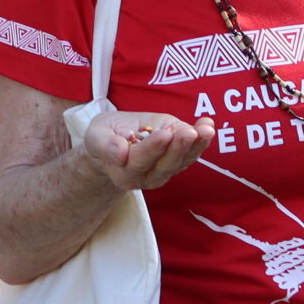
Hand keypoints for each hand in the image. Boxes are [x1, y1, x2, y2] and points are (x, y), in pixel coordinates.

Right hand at [78, 109, 215, 191]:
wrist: (114, 143)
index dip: (153, 148)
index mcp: (124, 172)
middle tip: (190, 132)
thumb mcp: (95, 136)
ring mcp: (164, 172)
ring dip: (196, 145)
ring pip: (182, 161)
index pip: (140, 160)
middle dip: (179, 147)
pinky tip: (208, 125)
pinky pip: (190, 154)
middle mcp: (146, 177)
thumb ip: (104, 145)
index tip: (165, 133)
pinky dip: (201, 141)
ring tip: (206, 128)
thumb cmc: (104, 137)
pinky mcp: (176, 163)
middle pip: (166, 164)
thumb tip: (120, 153)